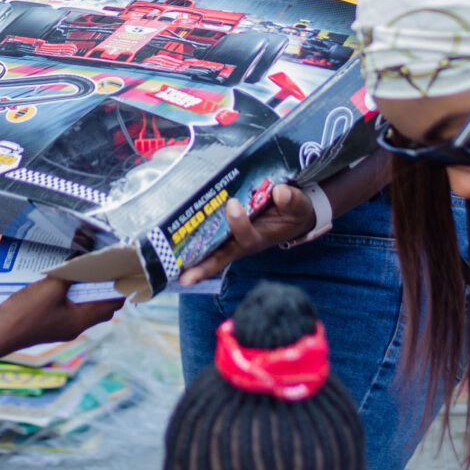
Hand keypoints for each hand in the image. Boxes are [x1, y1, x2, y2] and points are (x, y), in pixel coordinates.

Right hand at [0, 276, 123, 351]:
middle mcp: (75, 325)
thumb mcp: (51, 287)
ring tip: (82, 267)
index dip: (120, 287)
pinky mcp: (48, 322)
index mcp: (82, 320)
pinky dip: (68, 292)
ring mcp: (61, 325)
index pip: (112, 304)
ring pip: (82, 305)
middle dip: (104, 286)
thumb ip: (69, 273)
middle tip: (102, 265)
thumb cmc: (27, 313)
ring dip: (84, 288)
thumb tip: (80, 259)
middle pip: (99, 305)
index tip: (122, 269)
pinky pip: (66, 305)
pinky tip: (59, 277)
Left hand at [177, 184, 317, 286]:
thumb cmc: (294, 211)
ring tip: (169, 264)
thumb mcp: (300, 206)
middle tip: (186, 277)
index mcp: (259, 238)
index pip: (247, 238)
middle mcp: (241, 243)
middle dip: (203, 268)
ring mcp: (230, 238)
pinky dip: (189, 239)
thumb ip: (292, 200)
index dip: (239, 224)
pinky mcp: (222, 229)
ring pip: (208, 250)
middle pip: (220, 257)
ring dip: (190, 258)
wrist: (291, 211)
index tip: (233, 203)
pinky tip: (168, 238)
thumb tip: (280, 192)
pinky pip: (204, 236)